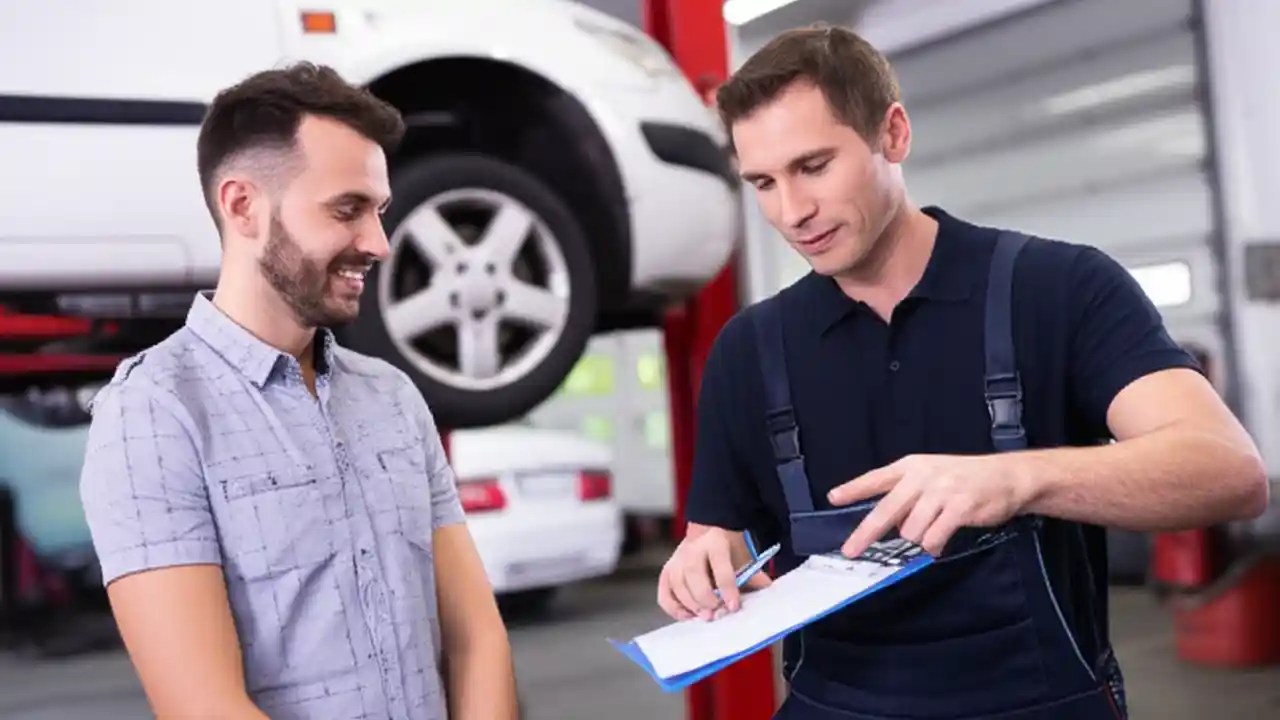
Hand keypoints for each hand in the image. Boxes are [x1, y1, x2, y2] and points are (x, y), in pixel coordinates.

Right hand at [657, 527, 771, 621]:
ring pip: (677, 584)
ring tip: (705, 616)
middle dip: (704, 597)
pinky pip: (664, 593)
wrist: (710, 530)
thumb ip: (753, 577)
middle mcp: (692, 549)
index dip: (727, 589)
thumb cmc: (728, 549)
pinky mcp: (667, 571)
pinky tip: (687, 616)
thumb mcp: (742, 557)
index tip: (733, 607)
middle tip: (715, 613)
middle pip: (693, 575)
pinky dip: (673, 608)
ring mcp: (677, 560)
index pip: (720, 567)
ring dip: (690, 604)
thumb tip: (768, 594)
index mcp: (715, 543)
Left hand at [827, 454, 1034, 557]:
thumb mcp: (933, 474)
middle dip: (865, 534)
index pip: (876, 478)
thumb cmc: (966, 478)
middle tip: (851, 551)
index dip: (853, 489)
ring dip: (917, 540)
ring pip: (910, 530)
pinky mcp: (958, 508)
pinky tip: (940, 541)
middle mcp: (922, 477)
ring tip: (932, 532)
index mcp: (912, 466)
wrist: (1007, 476)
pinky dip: (934, 545)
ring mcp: (940, 492)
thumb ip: (908, 494)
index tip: (833, 498)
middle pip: (885, 511)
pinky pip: (933, 537)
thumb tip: (888, 524)